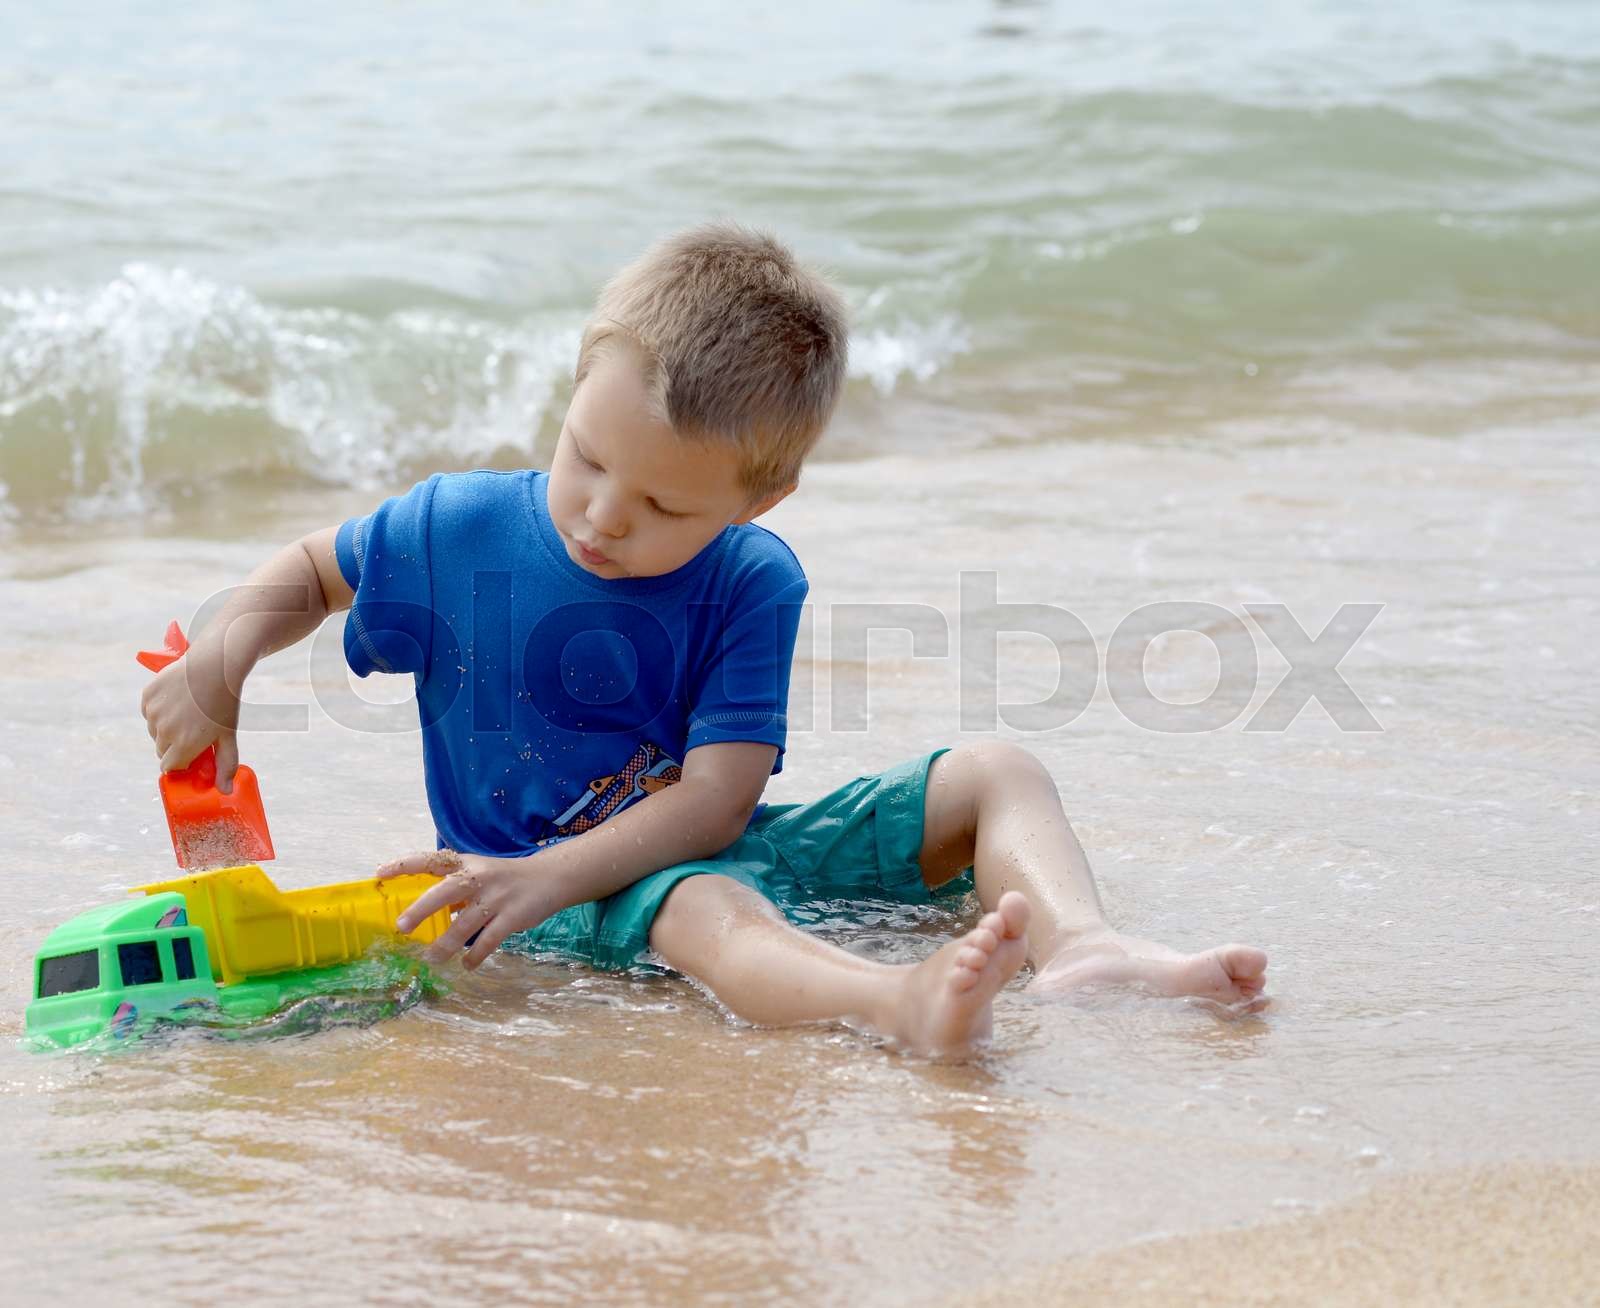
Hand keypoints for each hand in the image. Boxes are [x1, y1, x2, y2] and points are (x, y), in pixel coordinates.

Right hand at [139, 632, 244, 789]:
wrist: (215, 666)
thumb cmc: (224, 703)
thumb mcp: (228, 736)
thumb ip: (226, 765)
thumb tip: (225, 792)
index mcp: (183, 746)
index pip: (170, 766)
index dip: (181, 760)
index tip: (191, 752)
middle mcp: (164, 732)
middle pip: (162, 749)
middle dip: (174, 744)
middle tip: (194, 728)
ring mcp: (153, 714)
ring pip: (154, 730)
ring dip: (166, 726)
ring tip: (188, 710)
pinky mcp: (147, 696)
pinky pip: (149, 712)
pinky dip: (159, 709)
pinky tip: (177, 698)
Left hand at [380, 848, 557, 968]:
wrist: (549, 878)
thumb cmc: (504, 879)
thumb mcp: (479, 874)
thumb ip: (453, 889)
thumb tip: (420, 911)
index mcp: (466, 864)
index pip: (430, 860)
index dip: (404, 865)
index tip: (379, 873)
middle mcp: (479, 878)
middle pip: (446, 892)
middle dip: (422, 909)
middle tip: (402, 927)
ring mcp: (497, 898)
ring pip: (465, 925)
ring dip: (446, 945)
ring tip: (431, 958)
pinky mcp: (513, 917)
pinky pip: (489, 941)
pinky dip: (475, 956)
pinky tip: (467, 965)